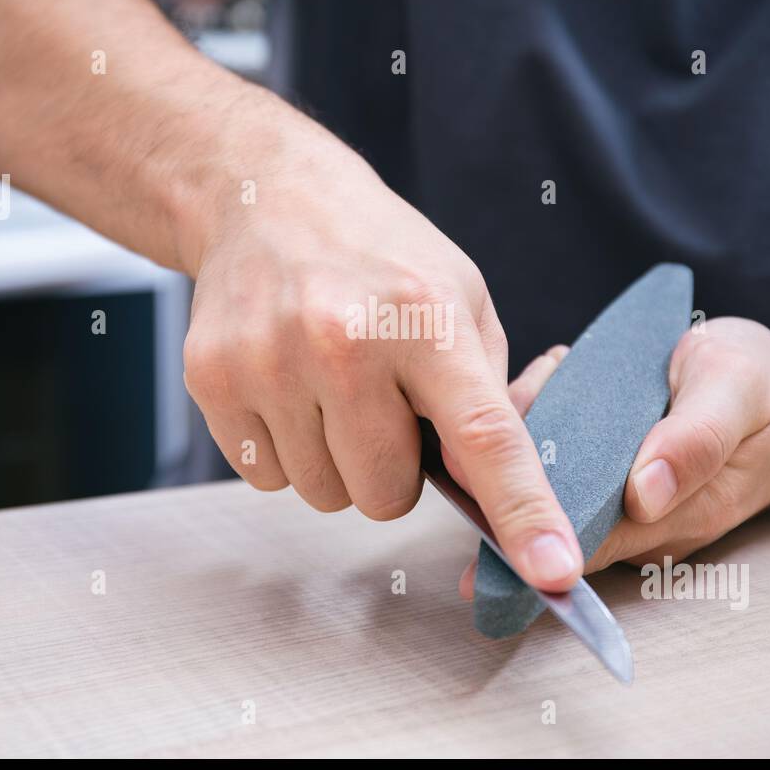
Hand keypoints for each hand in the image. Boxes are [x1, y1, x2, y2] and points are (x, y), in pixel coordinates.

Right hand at [184, 145, 583, 591]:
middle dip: (396, 467)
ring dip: (338, 460)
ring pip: (325, 494)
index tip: (554, 571)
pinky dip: (286, 450)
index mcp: (425, 319)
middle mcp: (344, 342)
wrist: (266, 199)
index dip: (523, 511)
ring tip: (332, 386)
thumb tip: (495, 492)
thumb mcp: (461, 298)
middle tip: (384, 402)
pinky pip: (266, 478)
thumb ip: (486, 394)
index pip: (484, 434)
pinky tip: (288, 387)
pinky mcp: (214, 379)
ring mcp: (270, 362)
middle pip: (387, 495)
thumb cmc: (380, 258)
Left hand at [457, 317, 769, 596]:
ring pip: (548, 485)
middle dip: (511, 472)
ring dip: (526, 437)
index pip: (583, 539)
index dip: (529, 522)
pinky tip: (551, 378)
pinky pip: (560, 460)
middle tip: (496, 414)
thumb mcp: (739, 390)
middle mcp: (640, 522)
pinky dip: (542, 418)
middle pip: (551, 518)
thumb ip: (696, 440)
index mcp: (674, 514)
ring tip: (542, 377)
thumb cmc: (762, 392)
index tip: (483, 482)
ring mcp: (623, 503)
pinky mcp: (611, 477)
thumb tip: (643, 495)